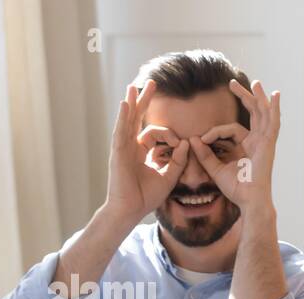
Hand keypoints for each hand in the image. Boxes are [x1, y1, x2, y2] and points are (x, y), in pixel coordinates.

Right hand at [105, 80, 188, 225]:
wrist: (131, 210)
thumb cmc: (146, 197)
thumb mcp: (169, 177)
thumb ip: (178, 161)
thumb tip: (186, 142)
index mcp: (142, 152)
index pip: (156, 134)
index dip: (170, 136)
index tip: (180, 144)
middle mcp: (131, 146)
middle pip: (138, 118)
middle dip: (145, 101)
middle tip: (151, 83)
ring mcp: (123, 148)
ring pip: (128, 120)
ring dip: (132, 102)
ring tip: (134, 86)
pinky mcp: (118, 152)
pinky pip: (120, 130)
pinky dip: (123, 116)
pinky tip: (125, 103)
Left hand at [189, 78, 280, 212]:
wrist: (249, 201)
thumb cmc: (236, 189)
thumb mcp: (215, 169)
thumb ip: (204, 154)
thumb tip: (192, 139)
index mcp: (246, 148)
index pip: (230, 130)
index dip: (214, 132)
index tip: (202, 139)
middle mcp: (257, 143)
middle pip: (252, 115)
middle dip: (244, 98)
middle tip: (232, 83)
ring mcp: (264, 143)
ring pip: (263, 115)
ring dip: (259, 98)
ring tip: (257, 83)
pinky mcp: (268, 145)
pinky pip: (273, 124)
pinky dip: (274, 110)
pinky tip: (274, 97)